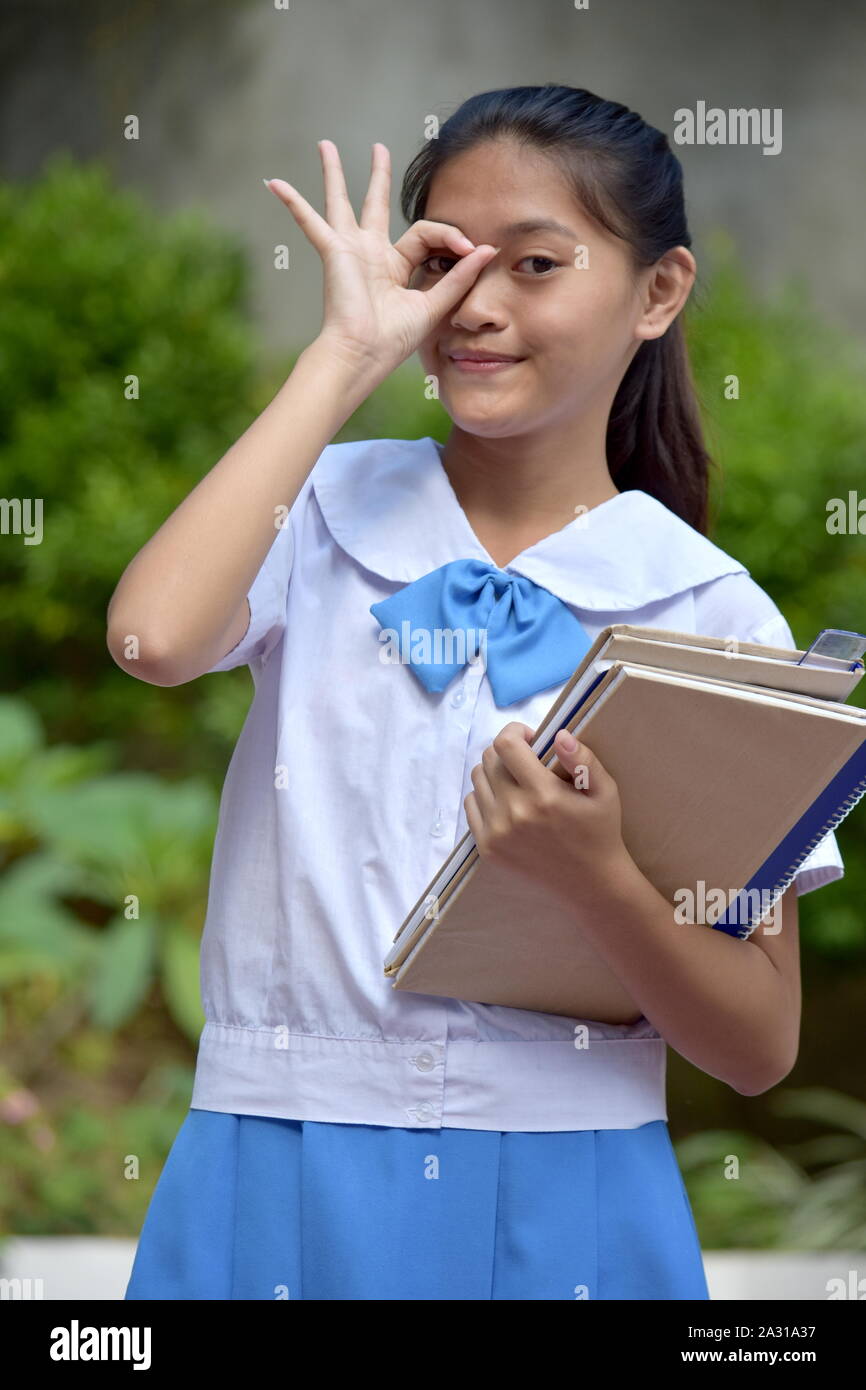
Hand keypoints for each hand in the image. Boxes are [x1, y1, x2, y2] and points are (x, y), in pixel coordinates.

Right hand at [264, 141, 498, 382]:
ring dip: (334, 174)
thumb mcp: (434, 305)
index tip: (470, 249)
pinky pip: (310, 221)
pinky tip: (273, 183)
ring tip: (326, 146)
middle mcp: (370, 255)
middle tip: (379, 149)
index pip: (425, 234)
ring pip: (341, 202)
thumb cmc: (393, 341)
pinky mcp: (334, 252)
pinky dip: (293, 203)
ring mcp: (349, 251)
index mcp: (393, 267)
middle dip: (378, 177)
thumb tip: (487, 250)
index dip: (450, 236)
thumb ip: (459, 276)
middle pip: (375, 205)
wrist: (362, 355)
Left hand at [464, 722, 630, 909]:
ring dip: (494, 773)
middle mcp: (514, 812)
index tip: (530, 739)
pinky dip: (485, 797)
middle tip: (526, 762)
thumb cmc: (599, 832)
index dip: (515, 732)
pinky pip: (471, 806)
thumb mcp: (604, 791)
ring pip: (477, 780)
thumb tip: (559, 735)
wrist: (590, 884)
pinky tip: (507, 804)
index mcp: (543, 794)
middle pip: (488, 759)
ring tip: (517, 783)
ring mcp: (496, 832)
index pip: (505, 745)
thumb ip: (583, 759)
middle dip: (507, 752)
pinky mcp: (487, 848)